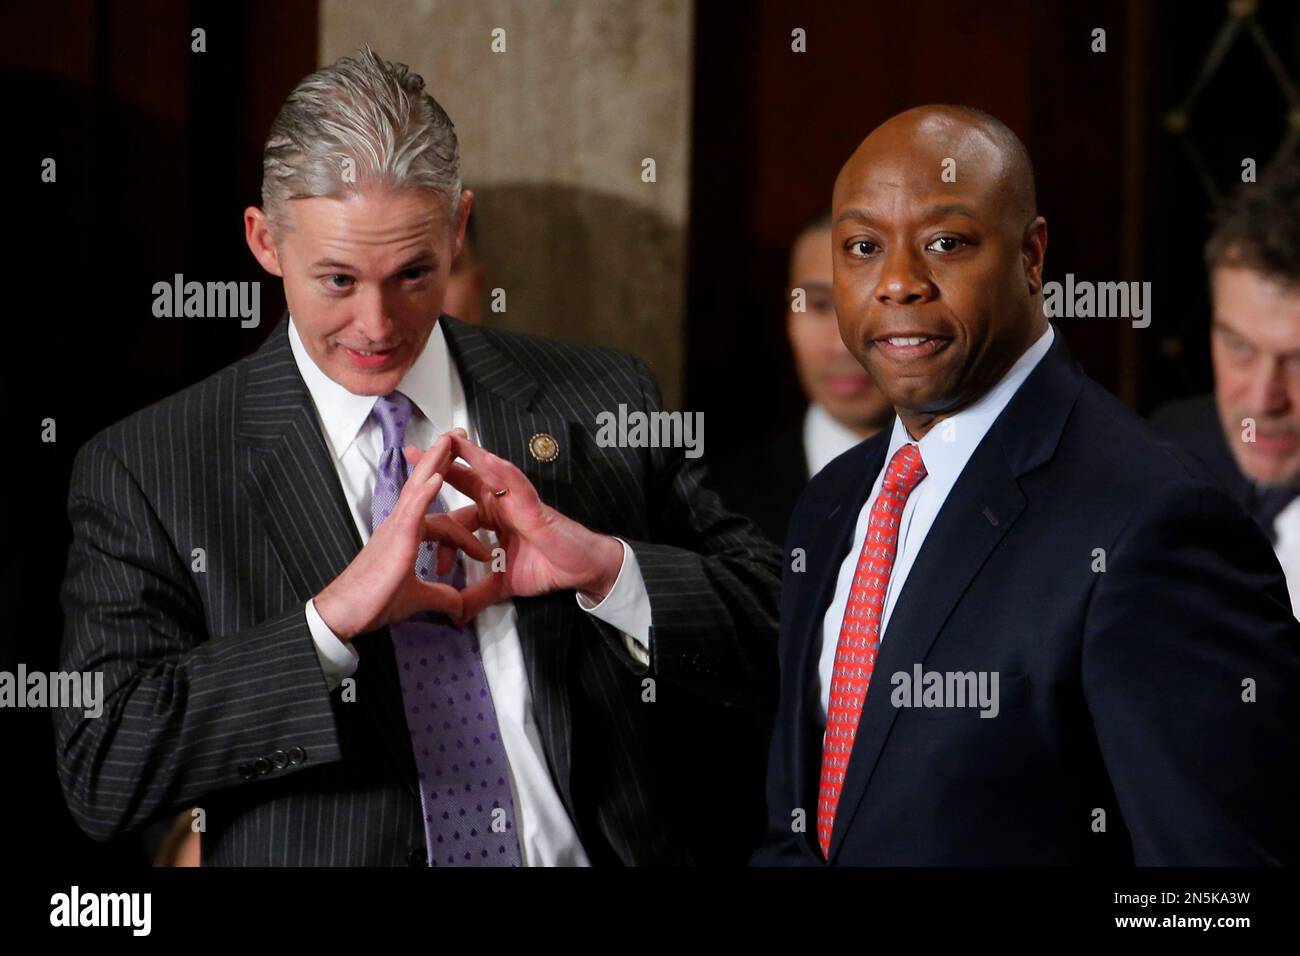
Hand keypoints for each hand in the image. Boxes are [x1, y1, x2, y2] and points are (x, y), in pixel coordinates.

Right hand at [314, 433, 492, 640]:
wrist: (347, 612)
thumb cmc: (375, 602)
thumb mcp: (418, 597)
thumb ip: (440, 597)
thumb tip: (458, 607)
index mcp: (406, 535)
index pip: (442, 524)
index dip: (464, 536)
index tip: (483, 554)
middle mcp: (401, 523)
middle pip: (424, 483)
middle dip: (441, 459)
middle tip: (458, 435)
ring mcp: (397, 526)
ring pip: (418, 486)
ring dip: (435, 461)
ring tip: (451, 439)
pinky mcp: (396, 537)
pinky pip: (413, 508)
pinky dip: (426, 491)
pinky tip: (438, 476)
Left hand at [405, 431, 624, 620]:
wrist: (578, 570)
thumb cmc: (546, 568)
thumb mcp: (501, 585)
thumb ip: (477, 595)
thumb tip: (456, 613)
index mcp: (492, 518)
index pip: (457, 509)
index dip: (435, 512)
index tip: (413, 514)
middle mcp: (501, 503)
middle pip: (465, 478)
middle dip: (438, 464)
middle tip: (411, 452)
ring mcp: (516, 499)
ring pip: (487, 471)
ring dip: (465, 454)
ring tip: (443, 440)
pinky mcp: (531, 501)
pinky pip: (512, 480)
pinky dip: (495, 468)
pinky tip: (480, 456)